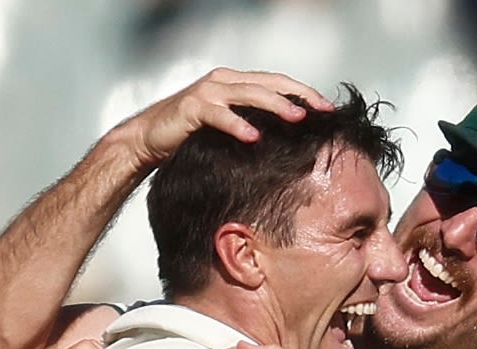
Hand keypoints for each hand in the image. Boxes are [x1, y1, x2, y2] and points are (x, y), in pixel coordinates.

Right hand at [112, 68, 333, 171]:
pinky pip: (219, 115)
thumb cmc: (190, 137)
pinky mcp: (192, 107)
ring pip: (249, 94)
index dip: (304, 92)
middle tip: (322, 112)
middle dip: (299, 96)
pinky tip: (253, 137)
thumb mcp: (227, 127)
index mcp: (236, 82)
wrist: (147, 138)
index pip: (277, 82)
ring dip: (275, 105)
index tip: (328, 109)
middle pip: (269, 84)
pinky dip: (237, 124)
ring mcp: (208, 91)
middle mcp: (224, 81)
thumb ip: (251, 123)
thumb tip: (287, 140)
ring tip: (297, 118)